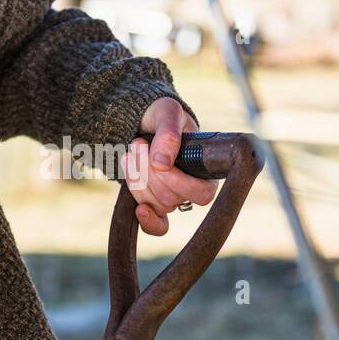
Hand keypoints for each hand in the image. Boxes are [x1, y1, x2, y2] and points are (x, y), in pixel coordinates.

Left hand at [120, 97, 218, 235]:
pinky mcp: (155, 205)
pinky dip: (147, 220)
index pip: (202, 193)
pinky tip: (139, 209)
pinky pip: (157, 226)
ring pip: (157, 205)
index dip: (177, 181)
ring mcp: (173, 198)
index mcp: (206, 169)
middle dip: (149, 172)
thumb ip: (168, 133)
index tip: (157, 160)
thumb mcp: (168, 113)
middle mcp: (192, 188)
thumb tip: (162, 162)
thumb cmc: (163, 115)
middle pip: (172, 198)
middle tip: (138, 143)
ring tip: (132, 151)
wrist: (143, 121)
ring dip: (138, 179)